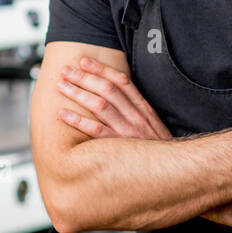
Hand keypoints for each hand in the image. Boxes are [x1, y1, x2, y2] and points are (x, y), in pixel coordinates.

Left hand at [55, 57, 172, 139]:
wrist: (170, 171)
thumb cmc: (157, 150)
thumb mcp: (153, 126)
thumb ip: (137, 113)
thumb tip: (117, 100)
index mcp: (143, 109)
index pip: (122, 82)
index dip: (102, 69)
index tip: (85, 61)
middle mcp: (136, 116)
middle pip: (107, 89)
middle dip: (84, 77)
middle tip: (65, 70)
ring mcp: (128, 131)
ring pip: (100, 105)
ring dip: (78, 93)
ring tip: (61, 86)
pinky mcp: (119, 148)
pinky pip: (96, 131)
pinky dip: (78, 120)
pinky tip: (63, 114)